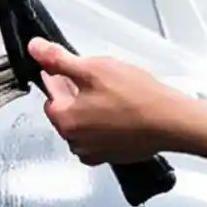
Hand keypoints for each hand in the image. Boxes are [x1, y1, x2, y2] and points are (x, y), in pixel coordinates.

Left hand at [27, 38, 190, 164]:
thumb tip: (35, 48)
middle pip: (67, 113)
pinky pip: (102, 138)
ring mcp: (96, 154)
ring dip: (93, 111)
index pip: (51, 98)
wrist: (171, 121)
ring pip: (85, 126)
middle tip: (99, 80)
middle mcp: (76, 143)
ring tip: (113, 95)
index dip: (62, 80)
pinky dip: (107, 125)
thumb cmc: (135, 96)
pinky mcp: (115, 157)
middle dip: (78, 96)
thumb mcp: (93, 68)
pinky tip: (123, 112)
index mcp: (65, 121)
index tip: (73, 71)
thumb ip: (59, 59)